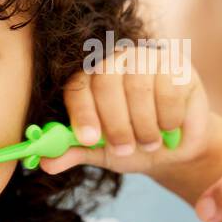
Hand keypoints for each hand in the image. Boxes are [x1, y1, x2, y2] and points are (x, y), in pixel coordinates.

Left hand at [38, 43, 209, 176]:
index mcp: (91, 79)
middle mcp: (116, 61)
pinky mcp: (176, 64)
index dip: (82, 112)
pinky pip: (168, 87)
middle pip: (106, 81)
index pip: (78, 86)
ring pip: (138, 86)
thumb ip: (76, 152)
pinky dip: (168, 116)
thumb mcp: (103, 152)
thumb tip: (46, 163)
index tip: (89, 139)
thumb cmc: (135, 146)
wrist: (176, 150)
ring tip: (149, 143)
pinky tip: (169, 128)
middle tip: (124, 149)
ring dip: (144, 124)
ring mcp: (146, 58)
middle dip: (115, 122)